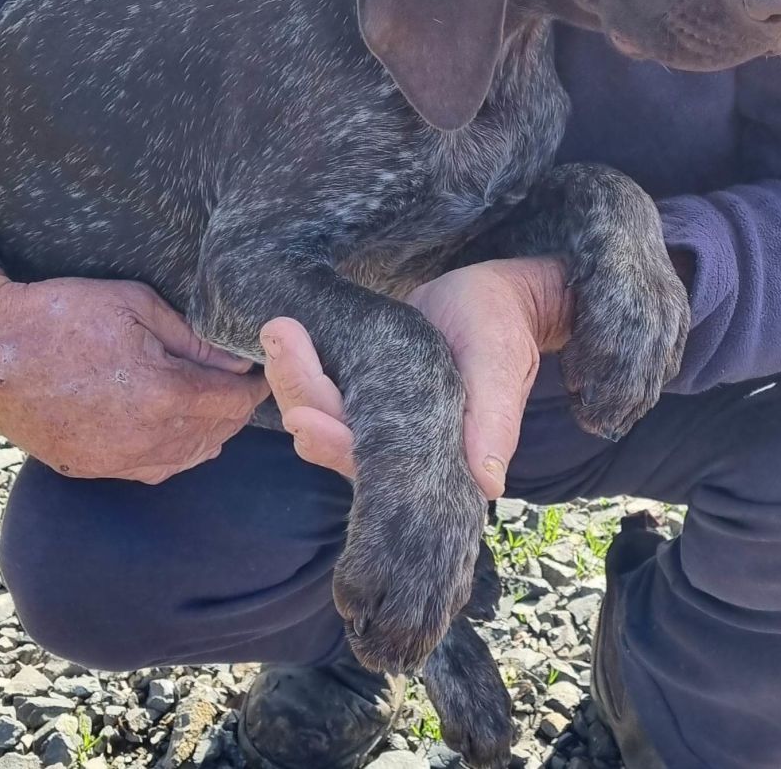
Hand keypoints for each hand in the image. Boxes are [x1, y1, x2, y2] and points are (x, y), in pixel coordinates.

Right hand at [0, 258, 268, 482]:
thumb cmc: (65, 315)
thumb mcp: (138, 306)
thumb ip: (194, 340)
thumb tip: (236, 360)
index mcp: (163, 395)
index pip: (233, 403)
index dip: (254, 389)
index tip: (262, 374)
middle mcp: (144, 438)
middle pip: (216, 433)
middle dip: (235, 410)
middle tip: (241, 385)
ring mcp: (114, 460)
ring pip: (187, 458)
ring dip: (210, 434)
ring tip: (215, 405)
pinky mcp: (90, 467)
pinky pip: (151, 470)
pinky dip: (174, 453)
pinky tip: (177, 431)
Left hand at [261, 257, 572, 498]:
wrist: (497, 296)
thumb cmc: (502, 333)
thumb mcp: (500, 369)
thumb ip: (493, 424)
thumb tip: (488, 485)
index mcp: (432, 458)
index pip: (371, 465)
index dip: (334, 446)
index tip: (302, 420)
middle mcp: (395, 444)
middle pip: (331, 435)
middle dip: (300, 392)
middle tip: (281, 340)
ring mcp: (374, 414)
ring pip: (318, 409)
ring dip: (291, 376)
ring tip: (278, 329)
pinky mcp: (362, 383)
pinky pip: (323, 383)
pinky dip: (300, 364)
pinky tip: (282, 337)